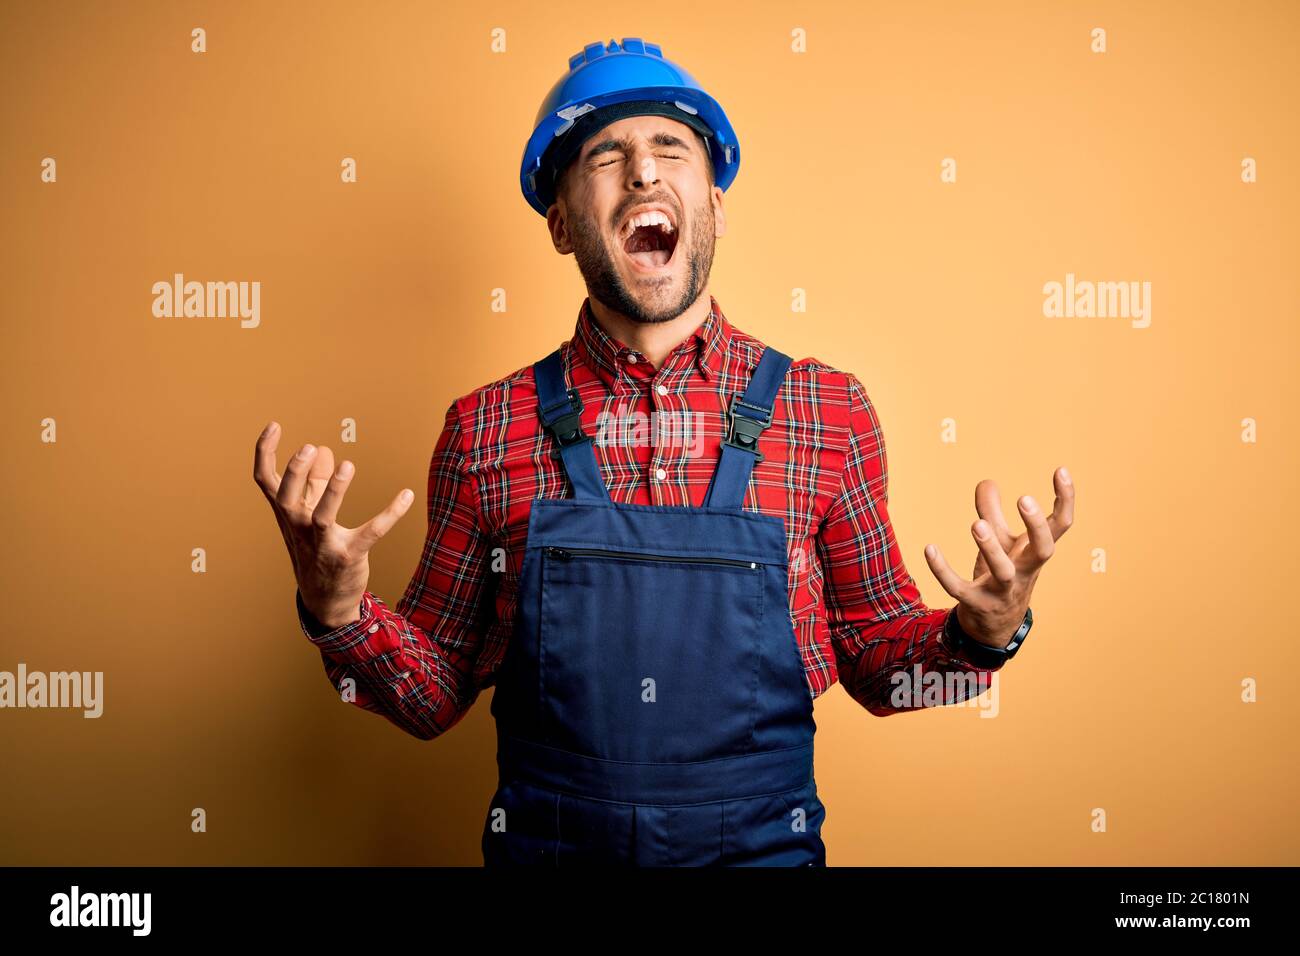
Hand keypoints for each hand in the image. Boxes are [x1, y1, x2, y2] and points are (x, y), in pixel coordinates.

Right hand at [253, 421, 414, 628]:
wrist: (325, 600)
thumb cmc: (316, 549)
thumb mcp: (310, 516)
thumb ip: (316, 483)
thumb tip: (326, 450)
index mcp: (287, 513)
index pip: (265, 480)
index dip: (265, 452)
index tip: (275, 424)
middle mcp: (298, 528)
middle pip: (286, 498)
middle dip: (295, 473)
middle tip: (309, 447)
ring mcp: (323, 544)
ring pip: (323, 517)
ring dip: (334, 491)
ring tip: (347, 465)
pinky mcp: (349, 556)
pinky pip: (371, 533)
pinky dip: (390, 514)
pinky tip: (406, 495)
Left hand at [923, 467, 1074, 647]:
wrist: (994, 627)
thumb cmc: (1003, 575)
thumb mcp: (1001, 543)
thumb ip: (993, 512)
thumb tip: (987, 481)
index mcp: (1034, 553)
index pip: (1060, 526)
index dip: (1065, 500)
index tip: (1061, 470)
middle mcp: (1025, 571)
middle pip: (1043, 550)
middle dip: (1036, 526)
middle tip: (1025, 498)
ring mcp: (1002, 590)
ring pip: (1003, 571)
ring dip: (991, 548)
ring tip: (977, 525)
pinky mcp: (975, 603)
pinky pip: (959, 588)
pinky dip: (943, 570)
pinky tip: (929, 548)